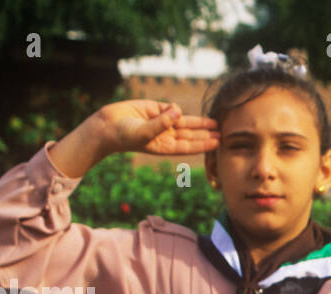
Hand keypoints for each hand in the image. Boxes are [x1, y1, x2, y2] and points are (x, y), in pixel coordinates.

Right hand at [49, 100, 220, 177]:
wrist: (107, 125)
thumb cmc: (124, 135)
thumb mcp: (144, 131)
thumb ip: (162, 122)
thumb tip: (178, 111)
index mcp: (165, 146)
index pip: (188, 146)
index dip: (203, 144)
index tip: (218, 142)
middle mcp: (166, 135)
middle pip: (190, 135)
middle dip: (206, 134)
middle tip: (223, 132)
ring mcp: (162, 122)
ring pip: (184, 122)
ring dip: (199, 123)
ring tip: (215, 122)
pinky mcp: (155, 110)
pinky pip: (171, 109)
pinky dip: (176, 109)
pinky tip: (177, 110)